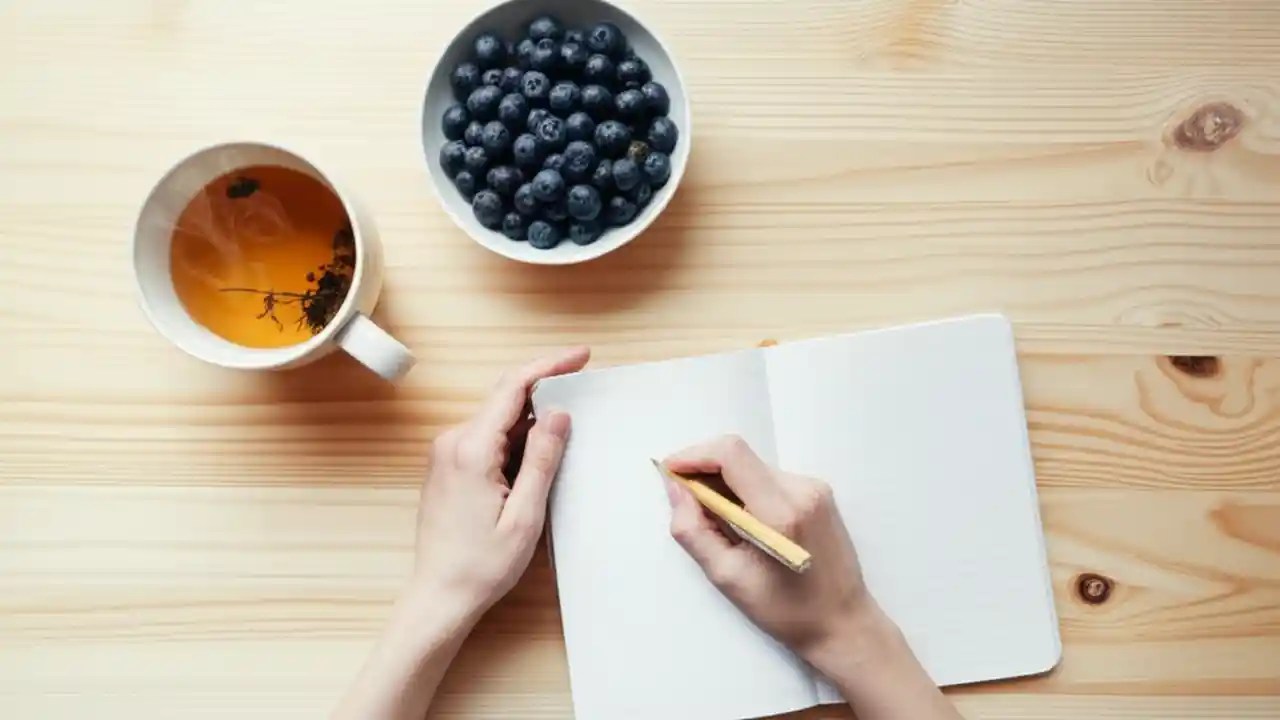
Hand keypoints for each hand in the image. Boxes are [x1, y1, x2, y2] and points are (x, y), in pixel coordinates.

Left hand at [411, 346, 589, 623]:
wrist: (439, 595)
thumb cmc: (482, 565)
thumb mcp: (526, 515)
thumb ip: (543, 459)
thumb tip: (559, 413)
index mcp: (472, 449)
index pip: (513, 387)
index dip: (550, 365)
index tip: (582, 356)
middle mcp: (453, 442)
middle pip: (505, 399)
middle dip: (546, 395)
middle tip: (584, 399)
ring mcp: (445, 453)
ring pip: (498, 421)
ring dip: (530, 427)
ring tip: (557, 456)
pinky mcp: (446, 466)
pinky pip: (486, 439)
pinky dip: (514, 443)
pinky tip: (532, 468)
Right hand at [662, 436, 880, 671]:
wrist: (843, 623)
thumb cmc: (786, 611)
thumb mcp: (727, 576)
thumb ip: (693, 529)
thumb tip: (675, 488)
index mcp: (781, 511)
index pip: (731, 454)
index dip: (693, 456)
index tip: (670, 473)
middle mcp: (802, 489)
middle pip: (740, 458)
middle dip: (705, 473)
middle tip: (689, 506)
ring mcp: (815, 487)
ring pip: (752, 468)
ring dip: (726, 485)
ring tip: (722, 526)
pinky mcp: (819, 492)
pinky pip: (769, 479)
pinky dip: (747, 492)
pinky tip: (746, 525)